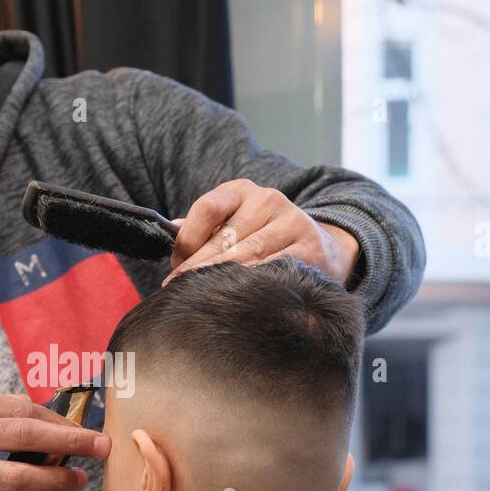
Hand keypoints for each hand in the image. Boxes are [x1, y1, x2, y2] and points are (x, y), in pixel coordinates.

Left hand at [161, 179, 359, 287]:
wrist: (320, 246)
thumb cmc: (262, 237)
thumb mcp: (233, 223)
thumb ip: (202, 230)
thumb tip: (169, 233)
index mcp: (242, 191)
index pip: (208, 208)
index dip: (188, 238)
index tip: (176, 263)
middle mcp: (268, 200)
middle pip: (225, 238)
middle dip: (198, 267)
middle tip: (178, 290)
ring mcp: (291, 223)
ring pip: (248, 256)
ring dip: (222, 279)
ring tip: (201, 297)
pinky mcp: (309, 250)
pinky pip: (274, 271)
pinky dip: (253, 286)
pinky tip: (238, 299)